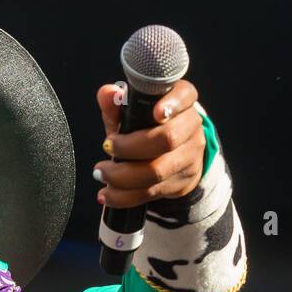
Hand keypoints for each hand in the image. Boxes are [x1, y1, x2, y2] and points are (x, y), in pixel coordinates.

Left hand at [94, 78, 204, 208]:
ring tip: (100, 173)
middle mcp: (191, 128)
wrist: (172, 157)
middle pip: (166, 139)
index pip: (185, 96)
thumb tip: (106, 94)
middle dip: (130, 146)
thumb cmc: (147, 128)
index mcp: (183, 101)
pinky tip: (107, 194)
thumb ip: (117, 104)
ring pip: (157, 171)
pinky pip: (151, 193)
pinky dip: (124, 196)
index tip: (156, 113)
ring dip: (121, 176)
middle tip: (106, 147)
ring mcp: (190, 157)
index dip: (172, 104)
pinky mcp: (181, 183)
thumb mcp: (132, 113)